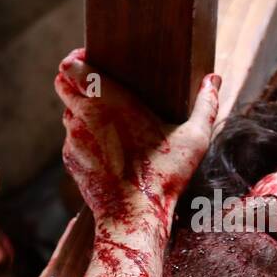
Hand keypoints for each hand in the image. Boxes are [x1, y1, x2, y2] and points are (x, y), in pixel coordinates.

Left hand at [54, 49, 218, 229]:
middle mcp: (84, 116)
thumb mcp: (194, 139)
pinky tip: (108, 146)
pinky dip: (84, 137)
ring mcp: (73, 139)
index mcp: (110, 100)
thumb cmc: (164, 176)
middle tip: (99, 84)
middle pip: (62, 83)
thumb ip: (206, 104)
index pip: (71, 66)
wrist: (133, 218)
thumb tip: (215, 79)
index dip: (76, 59)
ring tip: (107, 117)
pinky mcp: (70, 160)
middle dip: (75, 79)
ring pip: (67, 112)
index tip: (91, 58)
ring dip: (81, 109)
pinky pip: (72, 139)